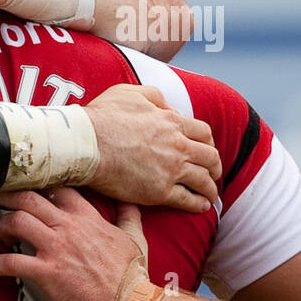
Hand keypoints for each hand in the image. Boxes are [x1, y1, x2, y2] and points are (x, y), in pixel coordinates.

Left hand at [0, 188, 151, 300]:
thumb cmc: (132, 275)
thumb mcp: (135, 239)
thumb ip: (128, 218)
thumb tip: (129, 204)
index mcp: (87, 217)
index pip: (56, 188)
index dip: (36, 187)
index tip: (24, 192)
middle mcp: (69, 226)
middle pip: (29, 197)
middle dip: (5, 196)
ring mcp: (57, 248)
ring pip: (17, 220)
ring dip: (1, 225)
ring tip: (0, 235)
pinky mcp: (47, 272)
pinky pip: (12, 262)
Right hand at [85, 84, 220, 211]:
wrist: (85, 144)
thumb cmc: (101, 117)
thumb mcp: (129, 93)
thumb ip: (154, 97)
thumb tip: (168, 108)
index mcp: (172, 122)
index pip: (203, 132)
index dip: (208, 142)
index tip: (205, 148)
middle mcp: (177, 146)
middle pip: (210, 157)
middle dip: (214, 166)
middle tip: (212, 172)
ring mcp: (170, 170)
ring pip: (203, 180)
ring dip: (210, 187)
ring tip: (209, 193)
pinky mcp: (159, 192)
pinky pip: (187, 200)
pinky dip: (198, 204)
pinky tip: (201, 206)